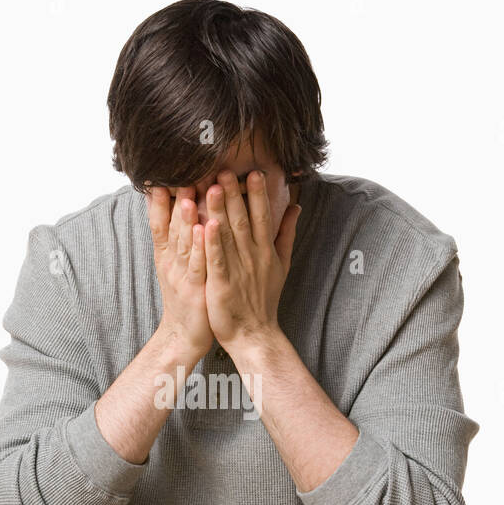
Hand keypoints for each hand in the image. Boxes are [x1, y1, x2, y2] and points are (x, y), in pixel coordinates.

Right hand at [146, 185, 211, 362]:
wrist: (185, 336)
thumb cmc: (188, 297)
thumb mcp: (177, 266)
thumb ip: (178, 239)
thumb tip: (183, 210)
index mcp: (167, 255)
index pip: (160, 222)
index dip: (160, 200)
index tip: (162, 175)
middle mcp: (171, 262)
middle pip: (172, 226)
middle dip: (176, 199)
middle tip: (180, 173)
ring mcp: (182, 275)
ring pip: (183, 242)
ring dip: (185, 218)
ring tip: (189, 194)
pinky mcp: (196, 289)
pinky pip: (198, 265)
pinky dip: (199, 247)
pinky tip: (202, 229)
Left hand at [203, 169, 300, 354]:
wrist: (254, 334)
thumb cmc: (264, 299)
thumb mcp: (281, 264)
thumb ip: (286, 234)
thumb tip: (295, 208)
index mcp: (265, 250)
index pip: (262, 216)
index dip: (257, 194)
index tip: (253, 172)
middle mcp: (253, 257)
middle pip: (243, 220)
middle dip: (234, 195)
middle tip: (225, 170)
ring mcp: (238, 270)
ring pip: (229, 235)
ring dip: (221, 211)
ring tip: (213, 186)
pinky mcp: (223, 285)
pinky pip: (217, 260)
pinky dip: (213, 243)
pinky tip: (207, 225)